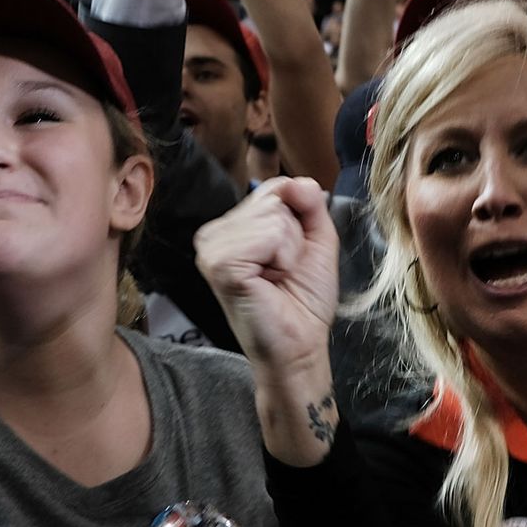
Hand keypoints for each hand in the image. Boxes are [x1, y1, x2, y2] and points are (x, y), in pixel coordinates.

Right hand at [195, 177, 339, 374]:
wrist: (300, 346)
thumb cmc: (303, 301)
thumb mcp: (316, 240)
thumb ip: (309, 204)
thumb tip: (298, 181)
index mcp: (232, 227)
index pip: (274, 187)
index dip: (297, 219)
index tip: (289, 257)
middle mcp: (214, 234)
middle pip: (273, 198)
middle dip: (294, 235)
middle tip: (283, 270)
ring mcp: (211, 248)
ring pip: (273, 215)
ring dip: (289, 250)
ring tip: (276, 277)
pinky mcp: (219, 263)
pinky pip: (269, 234)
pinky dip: (283, 258)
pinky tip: (270, 280)